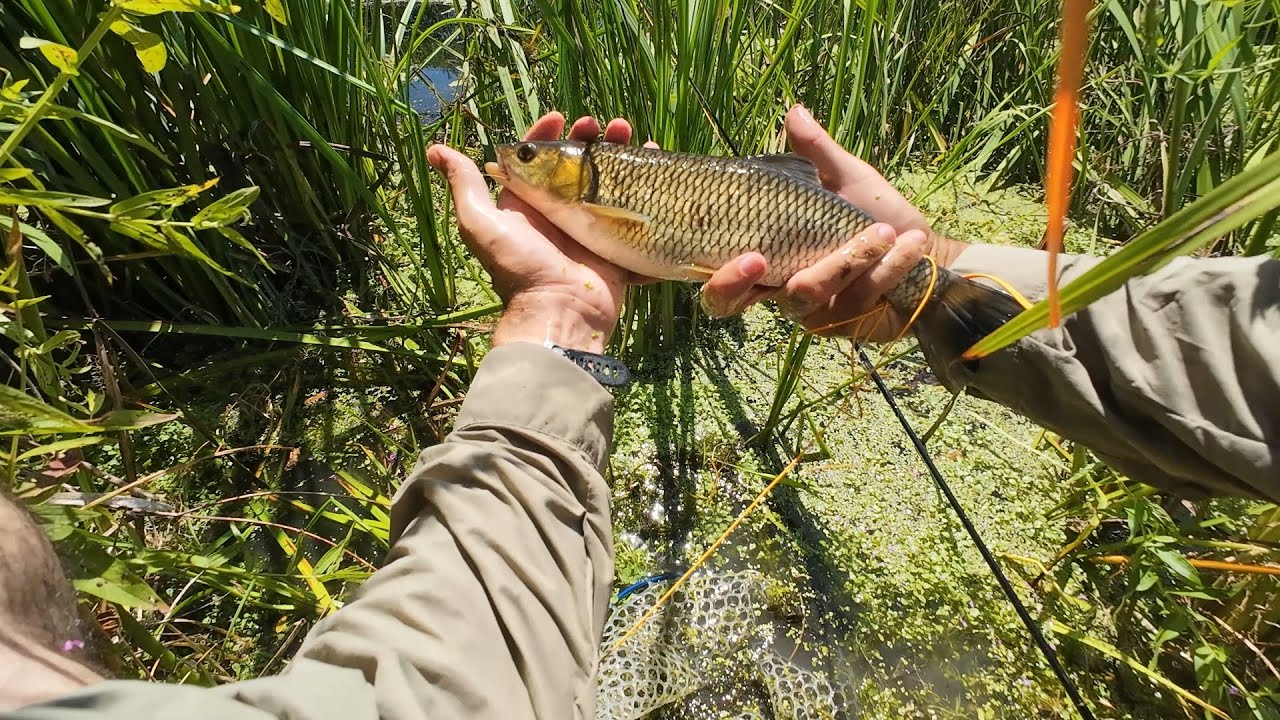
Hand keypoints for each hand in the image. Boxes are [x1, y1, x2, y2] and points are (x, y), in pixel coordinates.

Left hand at [427, 113, 653, 353]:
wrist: (560, 311)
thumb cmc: (519, 267)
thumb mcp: (481, 222)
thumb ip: (464, 185)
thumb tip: (435, 150)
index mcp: (530, 203)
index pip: (539, 158)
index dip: (549, 135)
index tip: (562, 117)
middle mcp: (561, 212)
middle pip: (581, 165)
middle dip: (595, 140)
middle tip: (606, 124)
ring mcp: (592, 228)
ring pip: (612, 183)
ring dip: (625, 158)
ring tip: (638, 140)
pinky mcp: (617, 244)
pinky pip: (637, 214)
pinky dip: (649, 192)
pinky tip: (658, 171)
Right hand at [700, 104, 967, 341]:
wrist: (928, 253)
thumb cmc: (878, 214)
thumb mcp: (848, 178)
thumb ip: (817, 152)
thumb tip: (794, 110)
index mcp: (768, 256)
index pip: (720, 278)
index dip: (718, 277)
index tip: (741, 253)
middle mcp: (779, 287)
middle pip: (734, 304)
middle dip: (738, 285)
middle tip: (758, 258)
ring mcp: (813, 309)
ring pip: (807, 293)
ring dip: (846, 260)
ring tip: (885, 232)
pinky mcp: (847, 320)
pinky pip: (857, 296)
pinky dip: (887, 266)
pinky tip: (910, 243)